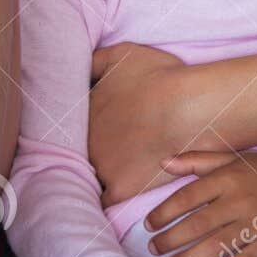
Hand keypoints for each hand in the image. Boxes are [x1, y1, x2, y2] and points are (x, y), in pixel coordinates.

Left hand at [87, 42, 192, 204]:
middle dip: (82, 148)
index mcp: (85, 110)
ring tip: (89, 177)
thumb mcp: (119, 54)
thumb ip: (93, 61)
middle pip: (78, 146)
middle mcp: (86, 138)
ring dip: (88, 174)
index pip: (72, 120)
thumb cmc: (158, 77)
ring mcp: (101, 165)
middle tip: (92, 149)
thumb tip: (76, 66)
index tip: (87, 126)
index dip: (80, 124)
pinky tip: (99, 201)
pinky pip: (102, 200)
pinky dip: (100, 201)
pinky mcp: (119, 188)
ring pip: (87, 173)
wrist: (185, 108)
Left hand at [139, 149, 256, 256]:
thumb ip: (197, 161)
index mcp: (227, 178)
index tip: (149, 224)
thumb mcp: (234, 158)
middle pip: (196, 225)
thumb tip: (163, 162)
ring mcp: (255, 224)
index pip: (186, 198)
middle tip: (154, 248)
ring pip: (215, 246)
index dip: (164, 213)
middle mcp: (238, 201)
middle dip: (170, 239)